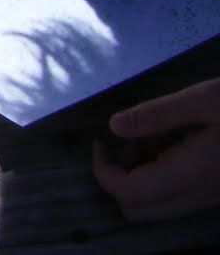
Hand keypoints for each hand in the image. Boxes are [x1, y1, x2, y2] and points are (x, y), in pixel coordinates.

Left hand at [92, 78, 219, 220]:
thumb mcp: (204, 100)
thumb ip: (156, 115)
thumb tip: (114, 126)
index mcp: (189, 175)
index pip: (128, 193)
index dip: (103, 170)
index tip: (101, 140)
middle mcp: (197, 194)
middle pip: (138, 208)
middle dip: (119, 175)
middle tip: (125, 139)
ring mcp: (209, 196)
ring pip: (158, 203)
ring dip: (142, 171)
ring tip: (152, 131)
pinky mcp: (216, 190)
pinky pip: (178, 193)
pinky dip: (162, 169)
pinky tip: (173, 136)